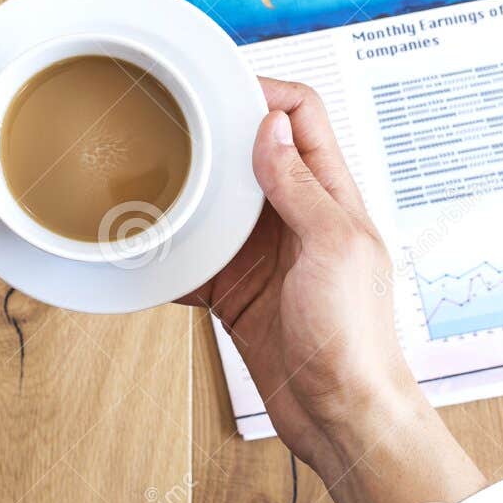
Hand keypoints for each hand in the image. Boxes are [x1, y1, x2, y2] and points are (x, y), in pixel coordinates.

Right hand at [183, 79, 486, 502]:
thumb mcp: (334, 246)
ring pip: (216, 203)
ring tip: (146, 181)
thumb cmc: (356, 337)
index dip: (262, 91)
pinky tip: (148, 250)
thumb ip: (301, 185)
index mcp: (331, 195)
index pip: (300, 114)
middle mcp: (296, 217)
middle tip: (166, 125)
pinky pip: (197, 260)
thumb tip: (269, 126)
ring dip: (185, 194)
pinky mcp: (238, 292)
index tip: (216, 87)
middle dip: (210, 136)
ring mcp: (265, 254)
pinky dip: (171, 255)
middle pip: (248, 152)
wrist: (342, 415)